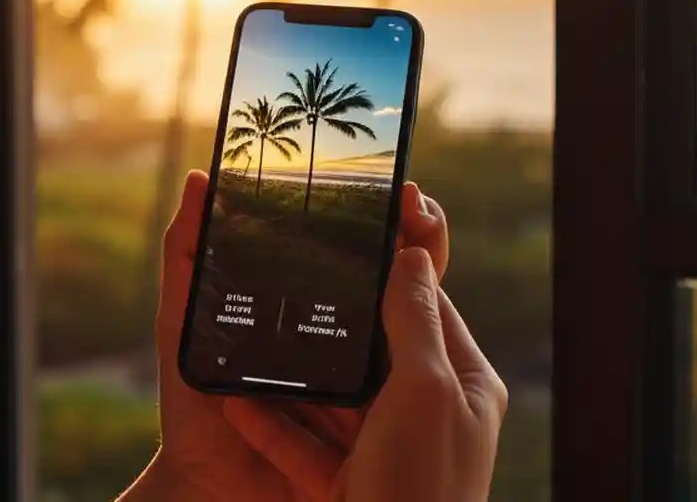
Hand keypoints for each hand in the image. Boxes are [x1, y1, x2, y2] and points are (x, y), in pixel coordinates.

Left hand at [128, 171, 449, 501]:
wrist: (201, 487)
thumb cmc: (190, 410)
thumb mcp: (182, 323)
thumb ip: (185, 257)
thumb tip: (200, 179)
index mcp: (310, 317)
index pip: (360, 263)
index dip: (390, 226)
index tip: (404, 192)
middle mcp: (345, 350)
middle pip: (401, 296)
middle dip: (419, 252)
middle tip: (422, 215)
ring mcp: (365, 394)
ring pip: (412, 347)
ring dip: (423, 309)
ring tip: (418, 269)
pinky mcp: (372, 436)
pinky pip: (395, 408)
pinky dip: (407, 379)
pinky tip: (402, 341)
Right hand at [221, 248, 506, 501]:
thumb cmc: (420, 489)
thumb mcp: (424, 390)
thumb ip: (414, 319)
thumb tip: (412, 251)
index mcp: (462, 384)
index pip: (428, 304)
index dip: (398, 260)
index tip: (364, 221)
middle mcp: (427, 414)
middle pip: (372, 349)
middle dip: (330, 319)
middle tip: (288, 273)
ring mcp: (386, 452)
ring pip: (331, 397)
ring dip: (290, 373)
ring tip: (249, 332)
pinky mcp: (346, 485)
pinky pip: (302, 445)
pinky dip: (270, 426)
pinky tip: (233, 401)